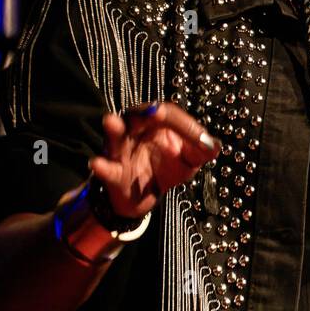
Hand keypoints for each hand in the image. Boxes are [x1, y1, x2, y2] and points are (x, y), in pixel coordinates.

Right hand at [89, 102, 221, 218]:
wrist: (146, 197)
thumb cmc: (168, 168)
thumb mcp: (191, 159)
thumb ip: (203, 149)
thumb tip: (212, 144)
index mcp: (156, 123)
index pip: (168, 114)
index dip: (182, 123)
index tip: (198, 137)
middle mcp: (135, 131)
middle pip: (137, 116)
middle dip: (145, 114)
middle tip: (156, 113)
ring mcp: (121, 152)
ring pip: (116, 138)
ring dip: (114, 130)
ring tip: (110, 122)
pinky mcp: (113, 174)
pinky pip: (106, 169)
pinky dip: (102, 167)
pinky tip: (97, 163)